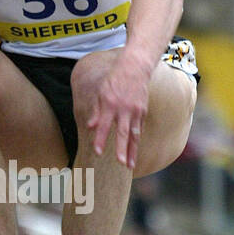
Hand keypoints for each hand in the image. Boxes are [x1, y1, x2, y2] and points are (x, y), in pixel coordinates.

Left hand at [87, 54, 150, 169]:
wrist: (134, 68)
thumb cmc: (114, 80)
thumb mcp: (101, 92)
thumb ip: (96, 111)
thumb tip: (90, 127)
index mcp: (110, 104)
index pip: (104, 125)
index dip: (101, 139)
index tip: (97, 152)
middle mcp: (124, 109)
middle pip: (123, 133)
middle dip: (121, 149)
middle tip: (120, 163)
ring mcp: (135, 111)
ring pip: (134, 135)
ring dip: (132, 151)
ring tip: (130, 166)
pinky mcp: (143, 112)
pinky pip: (139, 129)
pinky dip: (136, 141)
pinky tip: (133, 153)